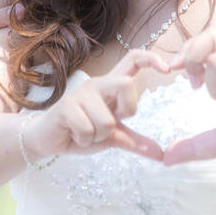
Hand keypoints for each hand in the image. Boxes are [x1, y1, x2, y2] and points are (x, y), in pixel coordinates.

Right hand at [23, 50, 173, 161]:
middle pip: (127, 84)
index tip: (168, 69)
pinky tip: (74, 135)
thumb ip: (136, 142)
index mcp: (112, 86)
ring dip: (99, 136)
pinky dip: (85, 140)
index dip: (151, 59)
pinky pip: (89, 130)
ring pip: (108, 120)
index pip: (133, 59)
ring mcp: (81, 93)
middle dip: (126, 110)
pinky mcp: (66, 106)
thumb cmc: (82, 132)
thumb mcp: (113, 137)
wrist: (48, 139)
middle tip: (112, 122)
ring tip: (86, 133)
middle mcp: (98, 84)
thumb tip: (162, 155)